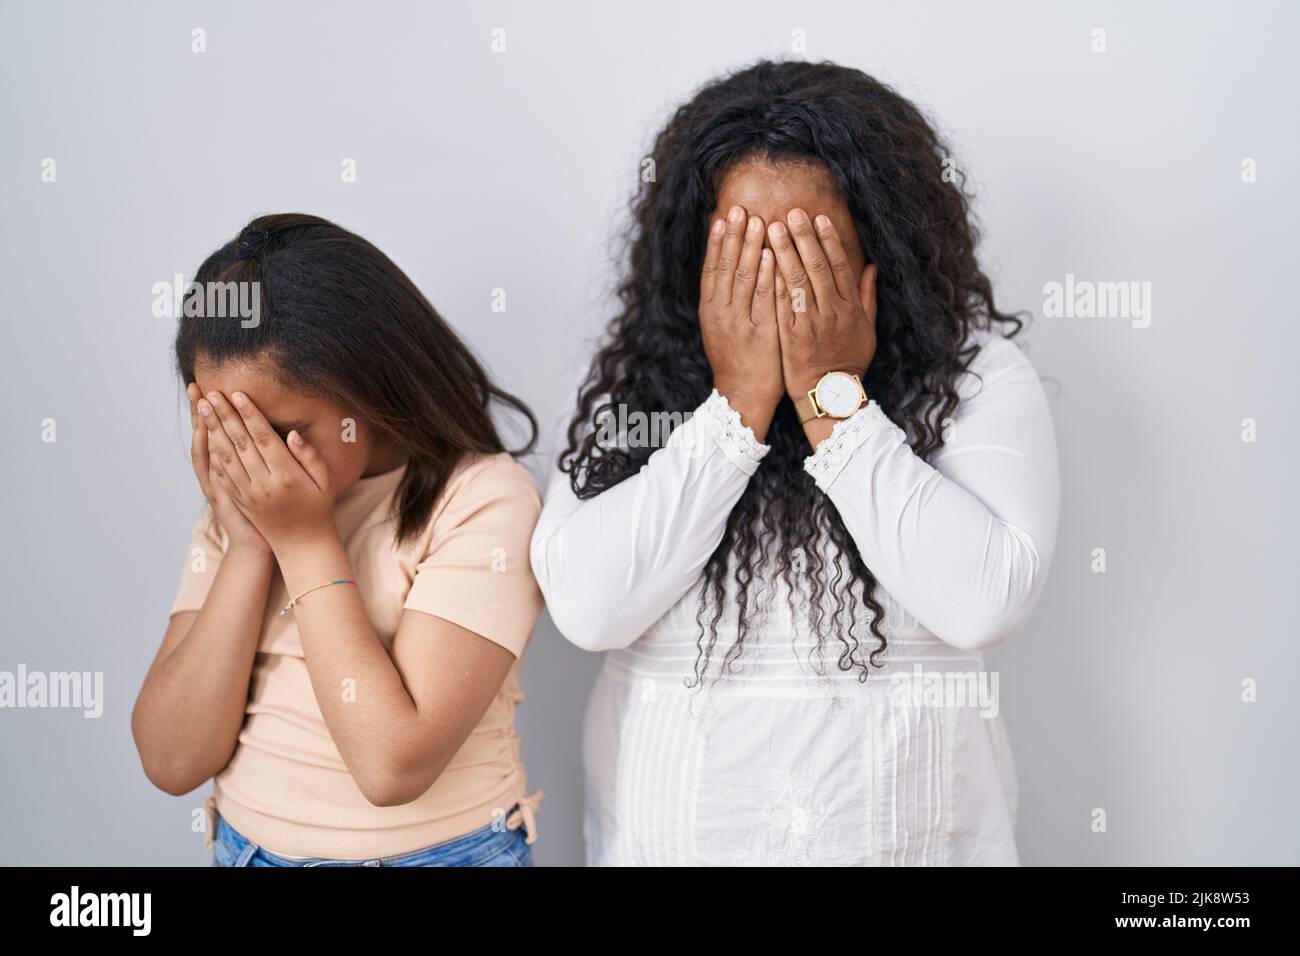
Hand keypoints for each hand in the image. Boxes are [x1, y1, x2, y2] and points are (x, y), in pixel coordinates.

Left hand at [197, 390, 337, 554]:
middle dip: (224, 416)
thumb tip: (293, 434)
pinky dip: (212, 452)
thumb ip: (310, 456)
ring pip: (226, 455)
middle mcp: (264, 483)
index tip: (237, 394)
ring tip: (203, 407)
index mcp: (286, 475)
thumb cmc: (318, 507)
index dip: (249, 414)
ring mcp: (249, 492)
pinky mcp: (240, 499)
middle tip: (212, 393)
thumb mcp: (326, 481)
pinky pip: (222, 473)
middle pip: (240, 442)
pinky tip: (206, 435)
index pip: (263, 437)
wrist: (302, 543)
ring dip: (212, 429)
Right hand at [699, 204, 782, 438]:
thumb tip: (726, 268)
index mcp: (710, 310)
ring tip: (758, 221)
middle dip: (733, 236)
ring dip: (750, 247)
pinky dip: (766, 274)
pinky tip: (771, 254)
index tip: (722, 217)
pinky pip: (763, 298)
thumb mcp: (720, 328)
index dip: (717, 242)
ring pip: (742, 278)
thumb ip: (722, 300)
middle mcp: (721, 313)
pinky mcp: (760, 332)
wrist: (742, 396)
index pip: (711, 269)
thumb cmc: (735, 360)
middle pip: (725, 267)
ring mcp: (740, 322)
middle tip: (740, 209)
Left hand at [767, 208, 877, 402]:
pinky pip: (781, 304)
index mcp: (850, 309)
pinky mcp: (790, 336)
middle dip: (804, 238)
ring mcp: (809, 324)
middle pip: (817, 268)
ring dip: (785, 253)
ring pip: (797, 282)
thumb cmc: (849, 362)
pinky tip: (763, 262)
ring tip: (772, 228)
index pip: (839, 267)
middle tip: (792, 213)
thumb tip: (871, 266)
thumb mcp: (867, 329)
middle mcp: (831, 313)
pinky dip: (773, 281)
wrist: (830, 395)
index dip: (829, 241)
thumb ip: (867, 296)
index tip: (819, 218)